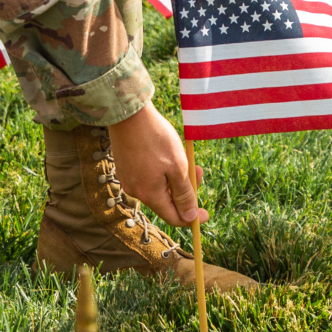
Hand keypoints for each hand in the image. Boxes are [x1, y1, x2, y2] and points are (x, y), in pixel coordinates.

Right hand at [106, 104, 205, 226]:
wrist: (129, 112)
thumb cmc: (156, 139)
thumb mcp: (178, 167)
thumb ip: (184, 195)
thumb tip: (190, 218)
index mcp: (149, 195)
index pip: (173, 218)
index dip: (192, 217)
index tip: (206, 211)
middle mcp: (135, 190)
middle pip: (166, 201)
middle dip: (186, 189)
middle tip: (199, 169)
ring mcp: (127, 178)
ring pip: (158, 186)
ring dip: (174, 177)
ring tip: (184, 155)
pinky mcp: (124, 165)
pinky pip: (147, 176)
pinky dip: (161, 170)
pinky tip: (166, 152)